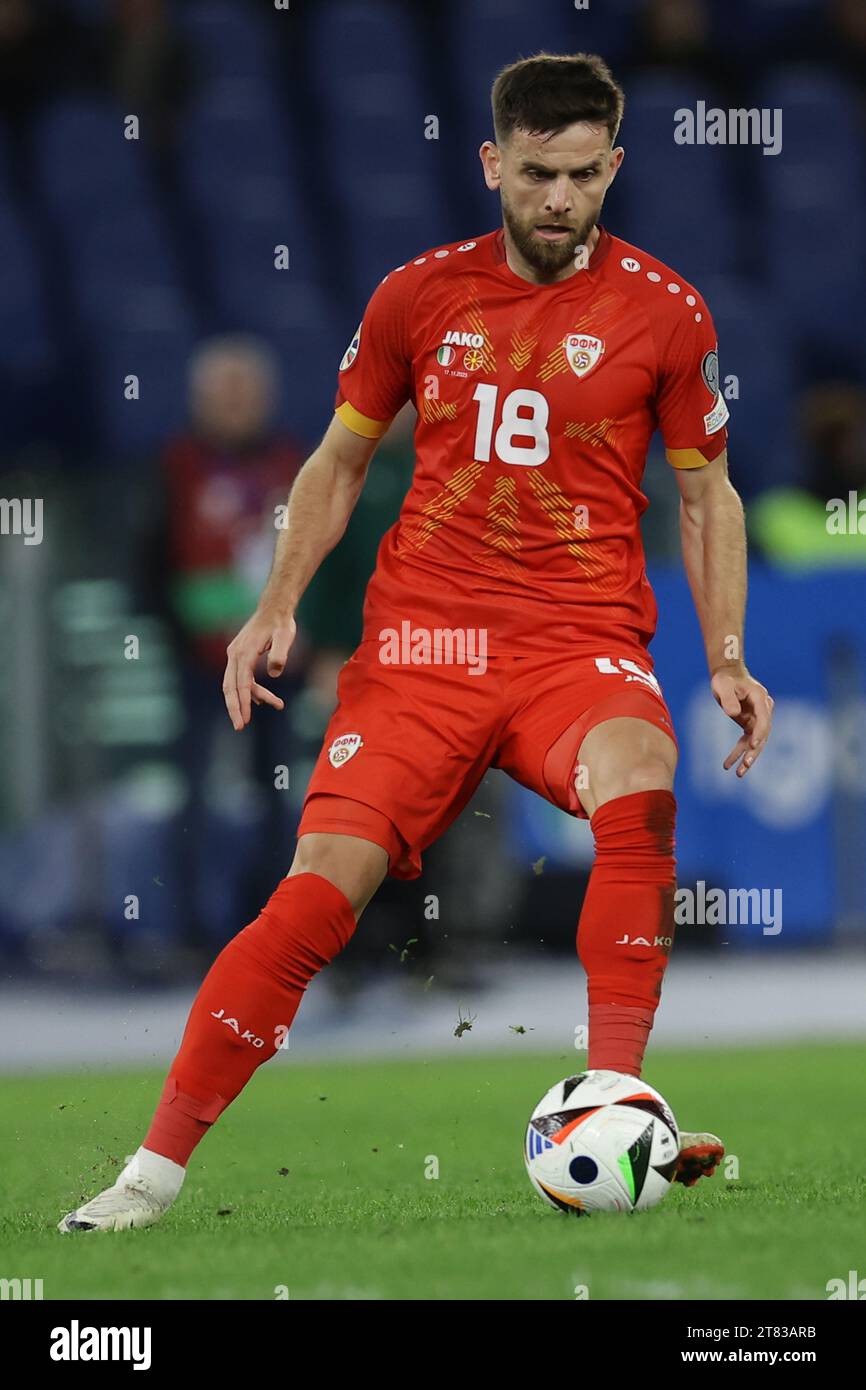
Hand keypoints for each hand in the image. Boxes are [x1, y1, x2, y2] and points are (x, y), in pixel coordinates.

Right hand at [223, 608, 295, 729]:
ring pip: (234, 683)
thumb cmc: (281, 623)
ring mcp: (235, 654)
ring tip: (276, 705)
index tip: (245, 720)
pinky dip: (250, 690)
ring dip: (249, 699)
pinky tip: (263, 699)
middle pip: (229, 686)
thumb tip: (274, 673)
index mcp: (244, 652)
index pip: (241, 683)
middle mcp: (235, 654)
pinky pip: (240, 678)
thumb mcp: (285, 636)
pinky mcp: (239, 655)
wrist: (274, 608)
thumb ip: (279, 654)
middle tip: (240, 727)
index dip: (243, 703)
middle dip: (235, 708)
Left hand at [711, 665, 773, 776]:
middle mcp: (763, 710)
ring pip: (756, 741)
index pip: (763, 719)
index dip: (759, 732)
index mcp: (760, 699)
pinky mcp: (750, 724)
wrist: (727, 675)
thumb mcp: (722, 686)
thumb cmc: (725, 679)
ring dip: (747, 757)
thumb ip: (728, 698)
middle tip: (745, 765)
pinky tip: (728, 765)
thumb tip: (734, 714)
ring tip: (738, 773)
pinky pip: (746, 741)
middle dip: (754, 751)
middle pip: (762, 734)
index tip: (752, 745)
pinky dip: (738, 753)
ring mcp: (758, 718)